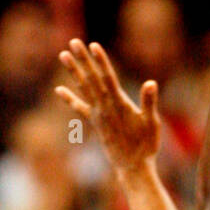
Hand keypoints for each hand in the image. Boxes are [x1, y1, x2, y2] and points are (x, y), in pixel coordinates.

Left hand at [56, 39, 160, 173]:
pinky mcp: (96, 122)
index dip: (100, 62)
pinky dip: (69, 98)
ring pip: (83, 88)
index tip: (93, 46)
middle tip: (73, 42)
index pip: (108, 78)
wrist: (132, 168)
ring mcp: (98, 115)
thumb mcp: (151, 123)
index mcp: (119, 105)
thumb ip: (149, 103)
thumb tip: (151, 83)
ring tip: (62, 54)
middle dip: (82, 60)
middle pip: (92, 79)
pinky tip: (58, 89)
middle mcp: (105, 108)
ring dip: (73, 71)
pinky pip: (80, 107)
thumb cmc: (146, 145)